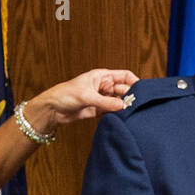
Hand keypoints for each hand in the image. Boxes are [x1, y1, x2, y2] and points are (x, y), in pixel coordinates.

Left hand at [25, 68, 139, 132]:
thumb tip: (122, 106)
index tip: (142, 91)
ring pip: (119, 102)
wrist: (52, 110)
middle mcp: (104, 86)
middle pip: (124, 90)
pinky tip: (121, 119)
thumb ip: (106, 102)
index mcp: (102, 76)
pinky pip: (113, 112)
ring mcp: (102, 98)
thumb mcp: (87, 96)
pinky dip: (117, 115)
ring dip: (124, 108)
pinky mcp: (99, 110)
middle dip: (130, 97)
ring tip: (129, 114)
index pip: (124, 76)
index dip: (135, 82)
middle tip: (135, 107)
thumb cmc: (64, 95)